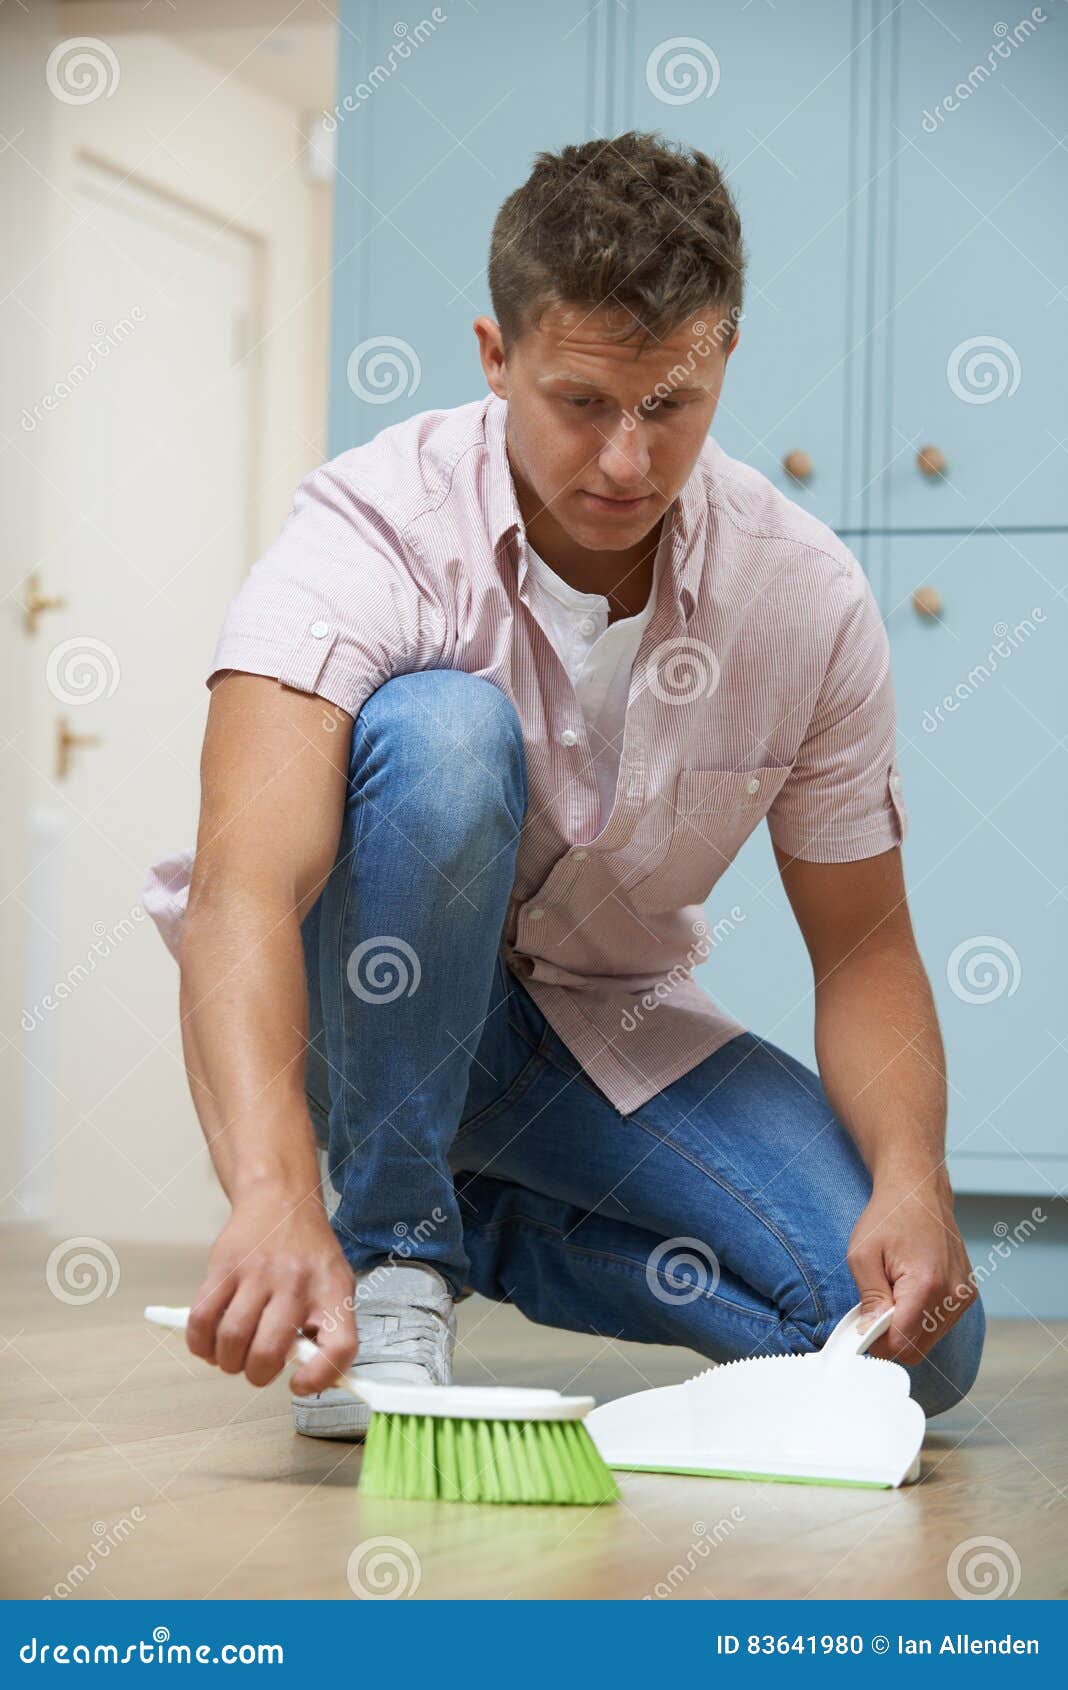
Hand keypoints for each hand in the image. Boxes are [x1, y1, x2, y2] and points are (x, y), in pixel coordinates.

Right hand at [186, 1186, 355, 1392]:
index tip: (300, 1385)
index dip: (320, 1378)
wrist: (279, 1198)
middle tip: (257, 1369)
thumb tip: (311, 1378)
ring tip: (233, 1356)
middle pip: (267, 1352)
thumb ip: (328, 1329)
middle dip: (257, 1375)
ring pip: (231, 1340)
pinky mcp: (224, 1267)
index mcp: (333, 1291)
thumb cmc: (309, 1252)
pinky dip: (200, 1344)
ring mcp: (258, 1273)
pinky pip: (202, 1319)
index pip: (339, 1346)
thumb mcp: (335, 1283)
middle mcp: (297, 1282)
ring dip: (227, 1362)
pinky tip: (209, 1343)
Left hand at [847, 1170, 976, 1363]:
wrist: (919, 1192)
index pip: (902, 1343)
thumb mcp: (862, 1255)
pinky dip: (921, 1318)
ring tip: (892, 1293)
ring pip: (929, 1339)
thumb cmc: (889, 1217)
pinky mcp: (967, 1295)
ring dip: (906, 1328)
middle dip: (890, 1338)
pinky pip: (940, 1324)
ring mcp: (964, 1296)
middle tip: (873, 1310)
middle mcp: (952, 1295)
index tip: (862, 1331)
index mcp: (926, 1285)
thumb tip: (869, 1335)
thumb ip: (869, 1300)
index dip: (877, 1344)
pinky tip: (909, 1291)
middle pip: (917, 1348)